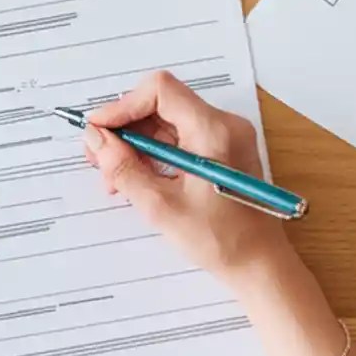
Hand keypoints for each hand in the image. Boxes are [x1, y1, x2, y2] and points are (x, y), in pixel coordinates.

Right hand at [82, 71, 289, 283]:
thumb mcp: (161, 206)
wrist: (260, 265)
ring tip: (115, 178)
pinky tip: (137, 179)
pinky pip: (178, 138)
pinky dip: (153, 154)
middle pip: (160, 105)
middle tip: (99, 159)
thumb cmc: (222, 241)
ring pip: (165, 122)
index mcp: (214, 131)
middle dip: (124, 129)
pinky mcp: (221, 150)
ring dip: (135, 145)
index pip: (159, 91)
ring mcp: (224, 136)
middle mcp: (223, 124)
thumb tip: (95, 138)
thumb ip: (123, 168)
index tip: (99, 131)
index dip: (122, 106)